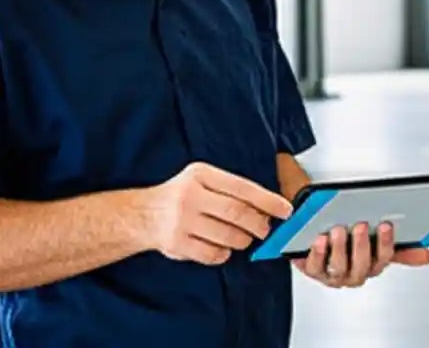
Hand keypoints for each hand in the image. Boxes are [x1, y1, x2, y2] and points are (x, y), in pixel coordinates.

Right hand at [144, 162, 292, 265]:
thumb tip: (269, 207)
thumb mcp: (202, 179)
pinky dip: (224, 253)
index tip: (285, 211)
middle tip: (265, 230)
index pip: (243, 188)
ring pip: (228, 237)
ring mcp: (183, 221)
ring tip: (242, 238)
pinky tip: (221, 246)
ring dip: (243, 241)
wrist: (143, 214)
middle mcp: (191, 196)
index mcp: (201, 175)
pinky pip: (213, 254)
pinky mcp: (177, 244)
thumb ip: (231, 189)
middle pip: (238, 213)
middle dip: (259, 225)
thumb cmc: (181, 196)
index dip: (268, 201)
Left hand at [292, 222, 428, 287]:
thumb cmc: (349, 241)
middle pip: (361, 265)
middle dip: (362, 246)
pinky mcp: (312, 270)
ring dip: (340, 248)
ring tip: (338, 229)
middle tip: (362, 226)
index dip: (386, 244)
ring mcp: (332, 274)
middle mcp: (353, 274)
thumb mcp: (375, 243)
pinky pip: (314, 267)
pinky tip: (320, 239)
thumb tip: (427, 256)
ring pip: (338, 267)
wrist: (316, 236)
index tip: (386, 225)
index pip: (383, 259)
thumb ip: (399, 249)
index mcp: (371, 266)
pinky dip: (318, 253)